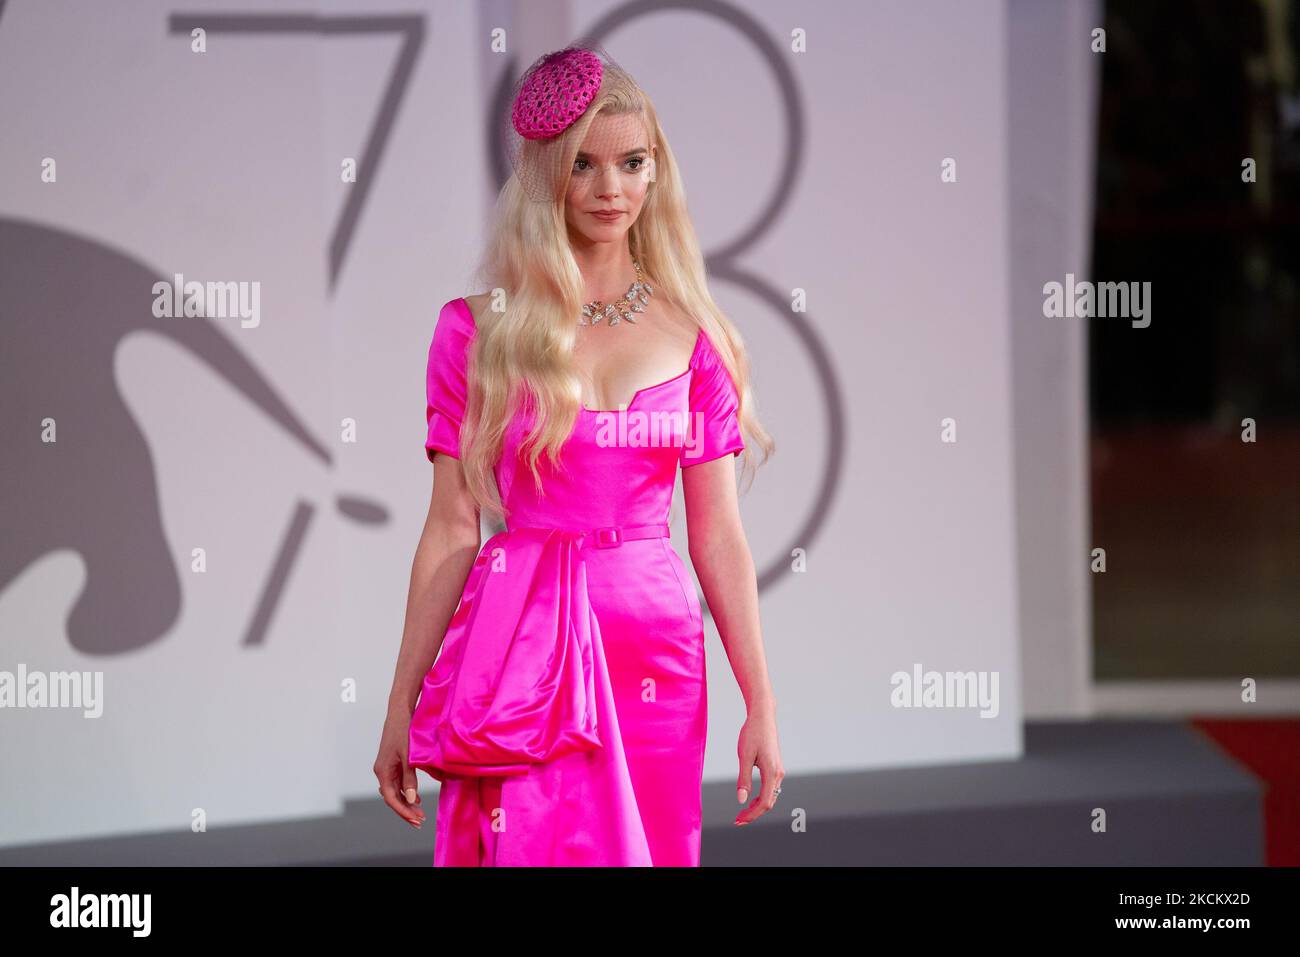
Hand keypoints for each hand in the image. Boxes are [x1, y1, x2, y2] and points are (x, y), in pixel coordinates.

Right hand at [374, 709, 425, 828]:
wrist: (400, 712)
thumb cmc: (403, 731)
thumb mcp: (408, 756)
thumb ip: (409, 778)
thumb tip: (410, 799)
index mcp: (382, 771)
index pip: (390, 798)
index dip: (403, 811)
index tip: (415, 819)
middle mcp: (382, 771)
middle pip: (392, 798)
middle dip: (405, 810)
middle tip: (420, 821)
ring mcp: (387, 767)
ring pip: (395, 792)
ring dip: (406, 803)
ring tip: (419, 813)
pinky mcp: (393, 763)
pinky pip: (397, 783)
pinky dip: (406, 792)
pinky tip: (415, 798)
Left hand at [735, 704, 782, 825]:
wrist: (762, 716)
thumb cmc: (752, 733)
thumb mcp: (744, 756)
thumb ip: (743, 779)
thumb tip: (742, 800)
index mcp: (772, 773)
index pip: (764, 803)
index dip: (751, 815)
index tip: (738, 820)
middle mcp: (779, 774)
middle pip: (769, 802)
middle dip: (754, 813)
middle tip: (738, 820)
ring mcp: (779, 770)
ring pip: (771, 796)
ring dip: (757, 806)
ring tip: (742, 812)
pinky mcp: (776, 766)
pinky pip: (771, 788)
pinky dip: (761, 797)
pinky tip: (750, 798)